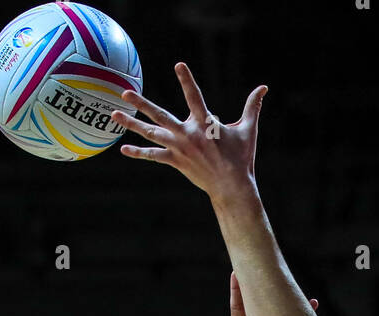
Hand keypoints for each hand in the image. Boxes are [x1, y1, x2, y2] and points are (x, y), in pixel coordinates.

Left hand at [113, 62, 265, 202]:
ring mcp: (180, 148)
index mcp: (205, 123)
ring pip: (151, 133)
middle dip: (141, 104)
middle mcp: (188, 134)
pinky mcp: (176, 162)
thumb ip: (252, 106)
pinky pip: (154, 156)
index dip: (187, 80)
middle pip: (160, 115)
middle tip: (125, 92)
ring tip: (114, 114)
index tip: (178, 65)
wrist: (231, 186)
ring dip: (132, 124)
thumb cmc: (241, 157)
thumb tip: (264, 88)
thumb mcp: (247, 130)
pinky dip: (139, 153)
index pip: (194, 96)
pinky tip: (124, 149)